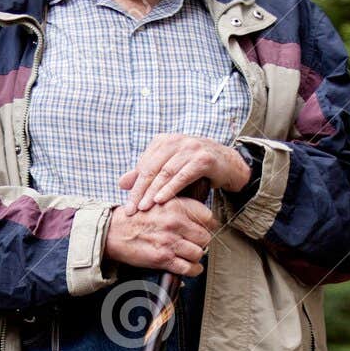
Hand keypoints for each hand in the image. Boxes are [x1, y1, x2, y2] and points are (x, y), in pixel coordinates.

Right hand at [104, 195, 215, 277]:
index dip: (208, 225)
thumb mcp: (157, 201)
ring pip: (198, 253)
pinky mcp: (162, 258)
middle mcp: (175, 222)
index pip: (207, 216)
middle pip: (205, 237)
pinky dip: (193, 270)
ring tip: (189, 255)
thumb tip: (200, 216)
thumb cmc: (135, 218)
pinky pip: (188, 268)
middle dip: (201, 243)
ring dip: (195, 257)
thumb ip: (179, 206)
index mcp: (176, 205)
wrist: (112, 232)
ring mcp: (169, 242)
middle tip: (194, 244)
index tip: (203, 229)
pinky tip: (191, 268)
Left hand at [119, 134, 250, 213]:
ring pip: (165, 172)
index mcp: (163, 141)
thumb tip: (121, 183)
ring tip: (143, 208)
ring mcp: (190, 148)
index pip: (143, 165)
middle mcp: (175, 141)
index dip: (134, 186)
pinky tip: (160, 200)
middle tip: (131, 210)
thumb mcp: (169, 170)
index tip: (127, 206)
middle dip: (140, 191)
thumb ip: (146, 175)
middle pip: (151, 169)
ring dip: (152, 192)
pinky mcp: (203, 158)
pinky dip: (170, 188)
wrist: (228, 164)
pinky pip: (182, 175)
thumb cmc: (195, 168)